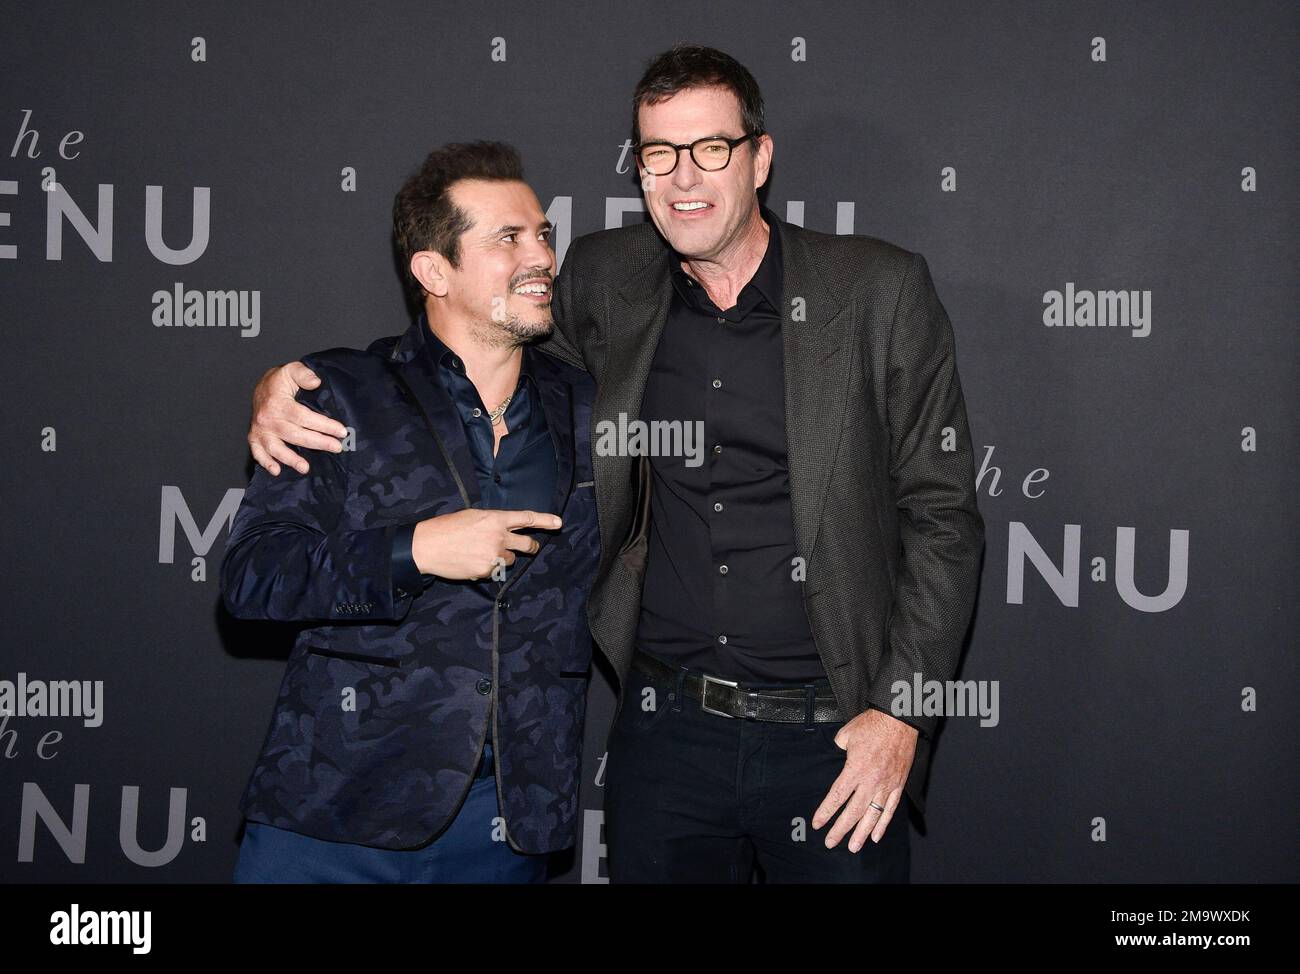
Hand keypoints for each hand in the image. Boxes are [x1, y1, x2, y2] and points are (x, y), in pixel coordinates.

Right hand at [248, 362, 348, 475]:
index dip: (324, 425)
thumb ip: (304, 374)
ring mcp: (260, 430)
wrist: (260, 387)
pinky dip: (266, 462)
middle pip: (295, 435)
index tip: (341, 431)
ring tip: (306, 468)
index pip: (304, 417)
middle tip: (336, 447)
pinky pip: (258, 452)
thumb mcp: (292, 370)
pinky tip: (277, 470)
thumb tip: (316, 382)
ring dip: (291, 459)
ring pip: (276, 448)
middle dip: (318, 442)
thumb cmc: (279, 381)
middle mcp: (267, 418)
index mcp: (278, 403)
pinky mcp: (254, 437)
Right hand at [412, 509, 562, 579]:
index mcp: (495, 519)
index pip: (527, 518)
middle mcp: (498, 536)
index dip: (545, 520)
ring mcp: (493, 555)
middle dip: (532, 547)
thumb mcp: (473, 516)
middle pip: (527, 544)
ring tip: (482, 553)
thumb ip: (493, 522)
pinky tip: (473, 562)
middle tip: (532, 548)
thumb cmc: (447, 528)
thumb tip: (505, 528)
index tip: (559, 523)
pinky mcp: (486, 571)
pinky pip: (496, 571)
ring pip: (510, 559)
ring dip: (503, 557)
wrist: (428, 546)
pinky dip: (488, 568)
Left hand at [811, 708, 917, 851]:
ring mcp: (886, 785)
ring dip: (861, 833)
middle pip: (853, 812)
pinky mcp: (898, 784)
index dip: (826, 812)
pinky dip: (883, 824)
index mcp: (854, 769)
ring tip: (853, 847)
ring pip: (872, 816)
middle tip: (831, 842)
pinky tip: (875, 836)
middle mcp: (870, 781)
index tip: (818, 823)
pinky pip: (890, 809)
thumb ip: (838, 748)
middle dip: (840, 829)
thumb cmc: (872, 725)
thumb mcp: (846, 734)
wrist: (899, 719)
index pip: (837, 797)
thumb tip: (838, 754)